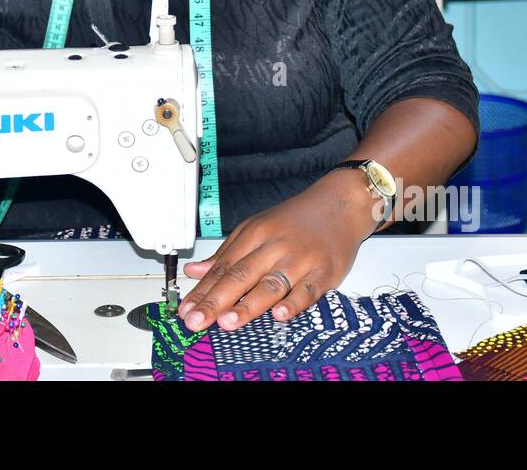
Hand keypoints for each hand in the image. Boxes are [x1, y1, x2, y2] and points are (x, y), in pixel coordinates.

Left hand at [177, 169, 375, 332]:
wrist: (340, 204)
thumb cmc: (296, 219)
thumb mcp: (255, 228)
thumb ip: (225, 253)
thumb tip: (194, 271)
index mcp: (254, 234)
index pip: (223, 267)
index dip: (202, 290)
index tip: (185, 310)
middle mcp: (274, 247)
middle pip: (240, 276)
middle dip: (215, 301)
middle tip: (196, 320)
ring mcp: (300, 260)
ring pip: (270, 285)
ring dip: (247, 305)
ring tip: (227, 322)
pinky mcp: (324, 272)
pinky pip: (307, 291)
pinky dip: (294, 303)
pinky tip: (279, 315)